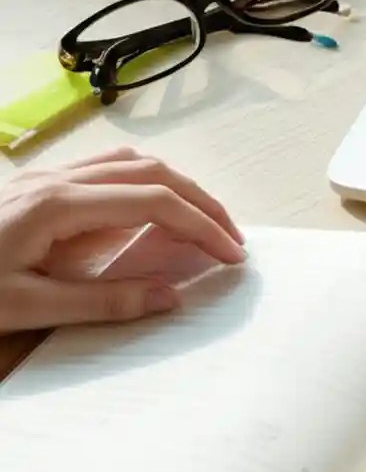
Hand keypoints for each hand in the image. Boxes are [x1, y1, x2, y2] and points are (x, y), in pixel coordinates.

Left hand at [0, 148, 244, 333]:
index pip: (154, 202)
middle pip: (152, 172)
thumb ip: (104, 302)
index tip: (233, 254)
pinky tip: (150, 212)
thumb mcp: (26, 307)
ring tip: (202, 221)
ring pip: (131, 163)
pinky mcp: (36, 186)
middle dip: (202, 202)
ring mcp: (44, 177)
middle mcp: (56, 180)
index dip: (202, 226)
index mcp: (59, 205)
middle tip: (232, 238)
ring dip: (176, 187)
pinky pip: (105, 170)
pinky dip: (145, 185)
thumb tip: (171, 297)